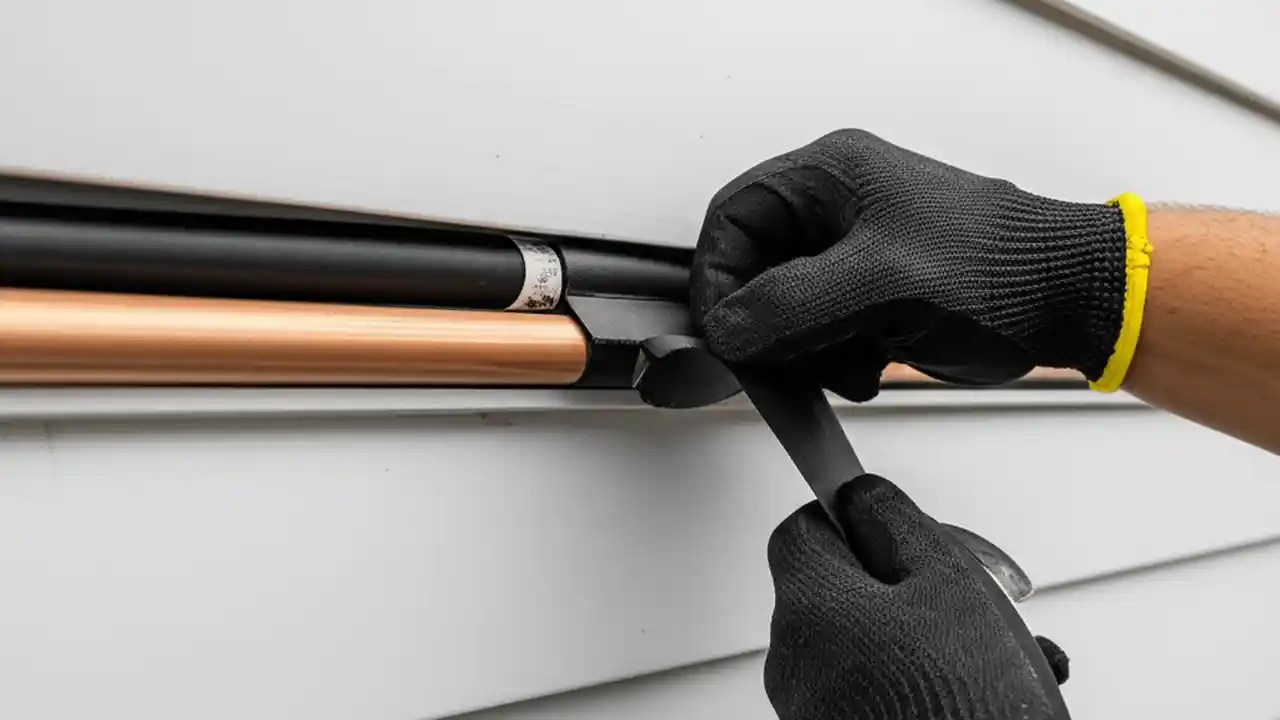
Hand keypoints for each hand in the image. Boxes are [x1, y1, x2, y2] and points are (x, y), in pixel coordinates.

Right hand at [691, 129, 1130, 399]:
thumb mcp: (882, 281)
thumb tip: (729, 327)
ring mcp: (854, 255)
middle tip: (780, 355)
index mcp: (831, 176)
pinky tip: (863, 367)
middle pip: (754, 268)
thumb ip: (793, 303)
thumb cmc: (1000, 266)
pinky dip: (829, 360)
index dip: (718, 276)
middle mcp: (836, 209)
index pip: (733, 218)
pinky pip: (818, 331)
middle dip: (765, 321)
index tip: (725, 328)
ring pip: (782, 307)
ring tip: (839, 364)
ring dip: (799, 349)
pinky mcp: (870, 297)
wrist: (1066, 301)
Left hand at [766, 474, 1067, 719]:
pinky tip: (1000, 692)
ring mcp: (816, 710)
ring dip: (944, 636)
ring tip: (1018, 655)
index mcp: (808, 605)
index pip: (806, 528)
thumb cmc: (963, 706)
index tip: (901, 523)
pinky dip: (934, 681)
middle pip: (848, 587)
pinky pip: (884, 691)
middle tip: (985, 596)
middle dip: (921, 583)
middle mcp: (796, 661)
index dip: (857, 517)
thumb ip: (898, 525)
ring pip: (879, 643)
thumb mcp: (948, 584)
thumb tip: (863, 498)